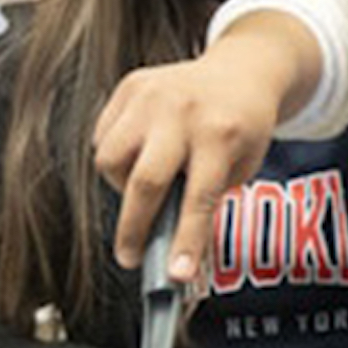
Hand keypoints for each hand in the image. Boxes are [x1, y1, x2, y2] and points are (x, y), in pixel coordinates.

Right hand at [92, 14, 318, 281]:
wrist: (242, 70)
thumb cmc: (243, 127)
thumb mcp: (242, 164)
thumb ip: (207, 200)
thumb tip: (173, 253)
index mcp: (221, 134)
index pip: (199, 198)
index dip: (186, 241)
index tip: (175, 276)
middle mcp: (183, 112)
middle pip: (144, 181)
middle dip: (134, 229)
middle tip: (131, 257)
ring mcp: (152, 95)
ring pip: (110, 160)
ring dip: (122, 185)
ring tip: (148, 184)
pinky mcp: (130, 87)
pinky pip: (104, 137)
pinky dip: (118, 157)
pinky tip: (142, 152)